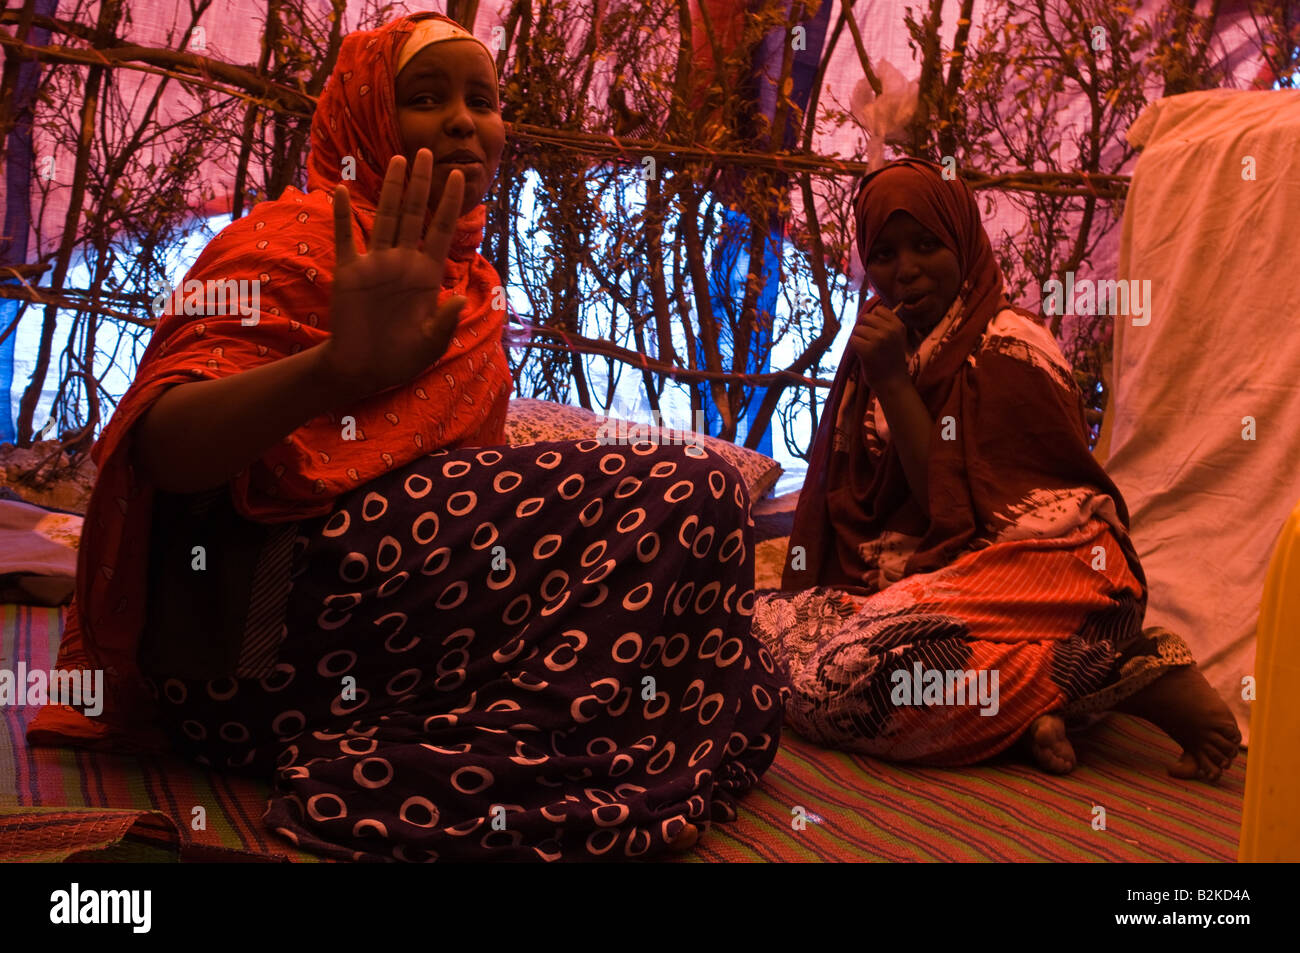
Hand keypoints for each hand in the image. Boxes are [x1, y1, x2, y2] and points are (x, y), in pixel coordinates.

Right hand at [318, 149, 466, 402]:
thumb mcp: (431, 344)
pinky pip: (346, 238)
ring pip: (385, 217)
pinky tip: (343, 191)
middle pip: (414, 213)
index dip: (450, 203)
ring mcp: (375, 265)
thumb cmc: (401, 359)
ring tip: (398, 160)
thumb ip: (446, 321)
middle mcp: (402, 263)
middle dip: (422, 183)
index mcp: (426, 275)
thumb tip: (461, 299)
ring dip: (392, 189)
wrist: (363, 370)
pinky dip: (343, 215)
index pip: (442, 231)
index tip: (459, 175)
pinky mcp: (349, 272)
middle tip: (428, 151)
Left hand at [849, 303, 909, 389]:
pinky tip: (863, 355)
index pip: (878, 309)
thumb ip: (885, 324)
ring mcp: (879, 339)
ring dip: (859, 339)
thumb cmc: (890, 359)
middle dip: (864, 329)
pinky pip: (853, 340)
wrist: (892, 382)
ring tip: (868, 350)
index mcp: (898, 325)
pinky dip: (855, 347)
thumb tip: (864, 314)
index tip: (877, 333)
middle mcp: (890, 330)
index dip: (873, 320)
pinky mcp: (868, 349)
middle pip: (865, 318)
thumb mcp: (896, 338)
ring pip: (857, 329)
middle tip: (871, 343)